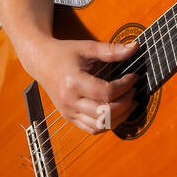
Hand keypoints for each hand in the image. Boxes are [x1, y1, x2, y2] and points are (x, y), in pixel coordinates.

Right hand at [22, 37, 139, 134]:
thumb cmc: (64, 53)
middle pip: (105, 113)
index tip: (134, 77)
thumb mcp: (87, 47)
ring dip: (120, 117)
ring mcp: (68, 112)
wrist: (41, 61)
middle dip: (126, 103)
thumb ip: (111, 50)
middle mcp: (69, 100)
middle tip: (133, 91)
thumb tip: (135, 47)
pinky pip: (92, 129)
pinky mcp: (69, 117)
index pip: (106, 92)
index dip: (125, 86)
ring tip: (129, 103)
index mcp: (73, 82)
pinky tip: (117, 112)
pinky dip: (108, 124)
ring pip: (101, 126)